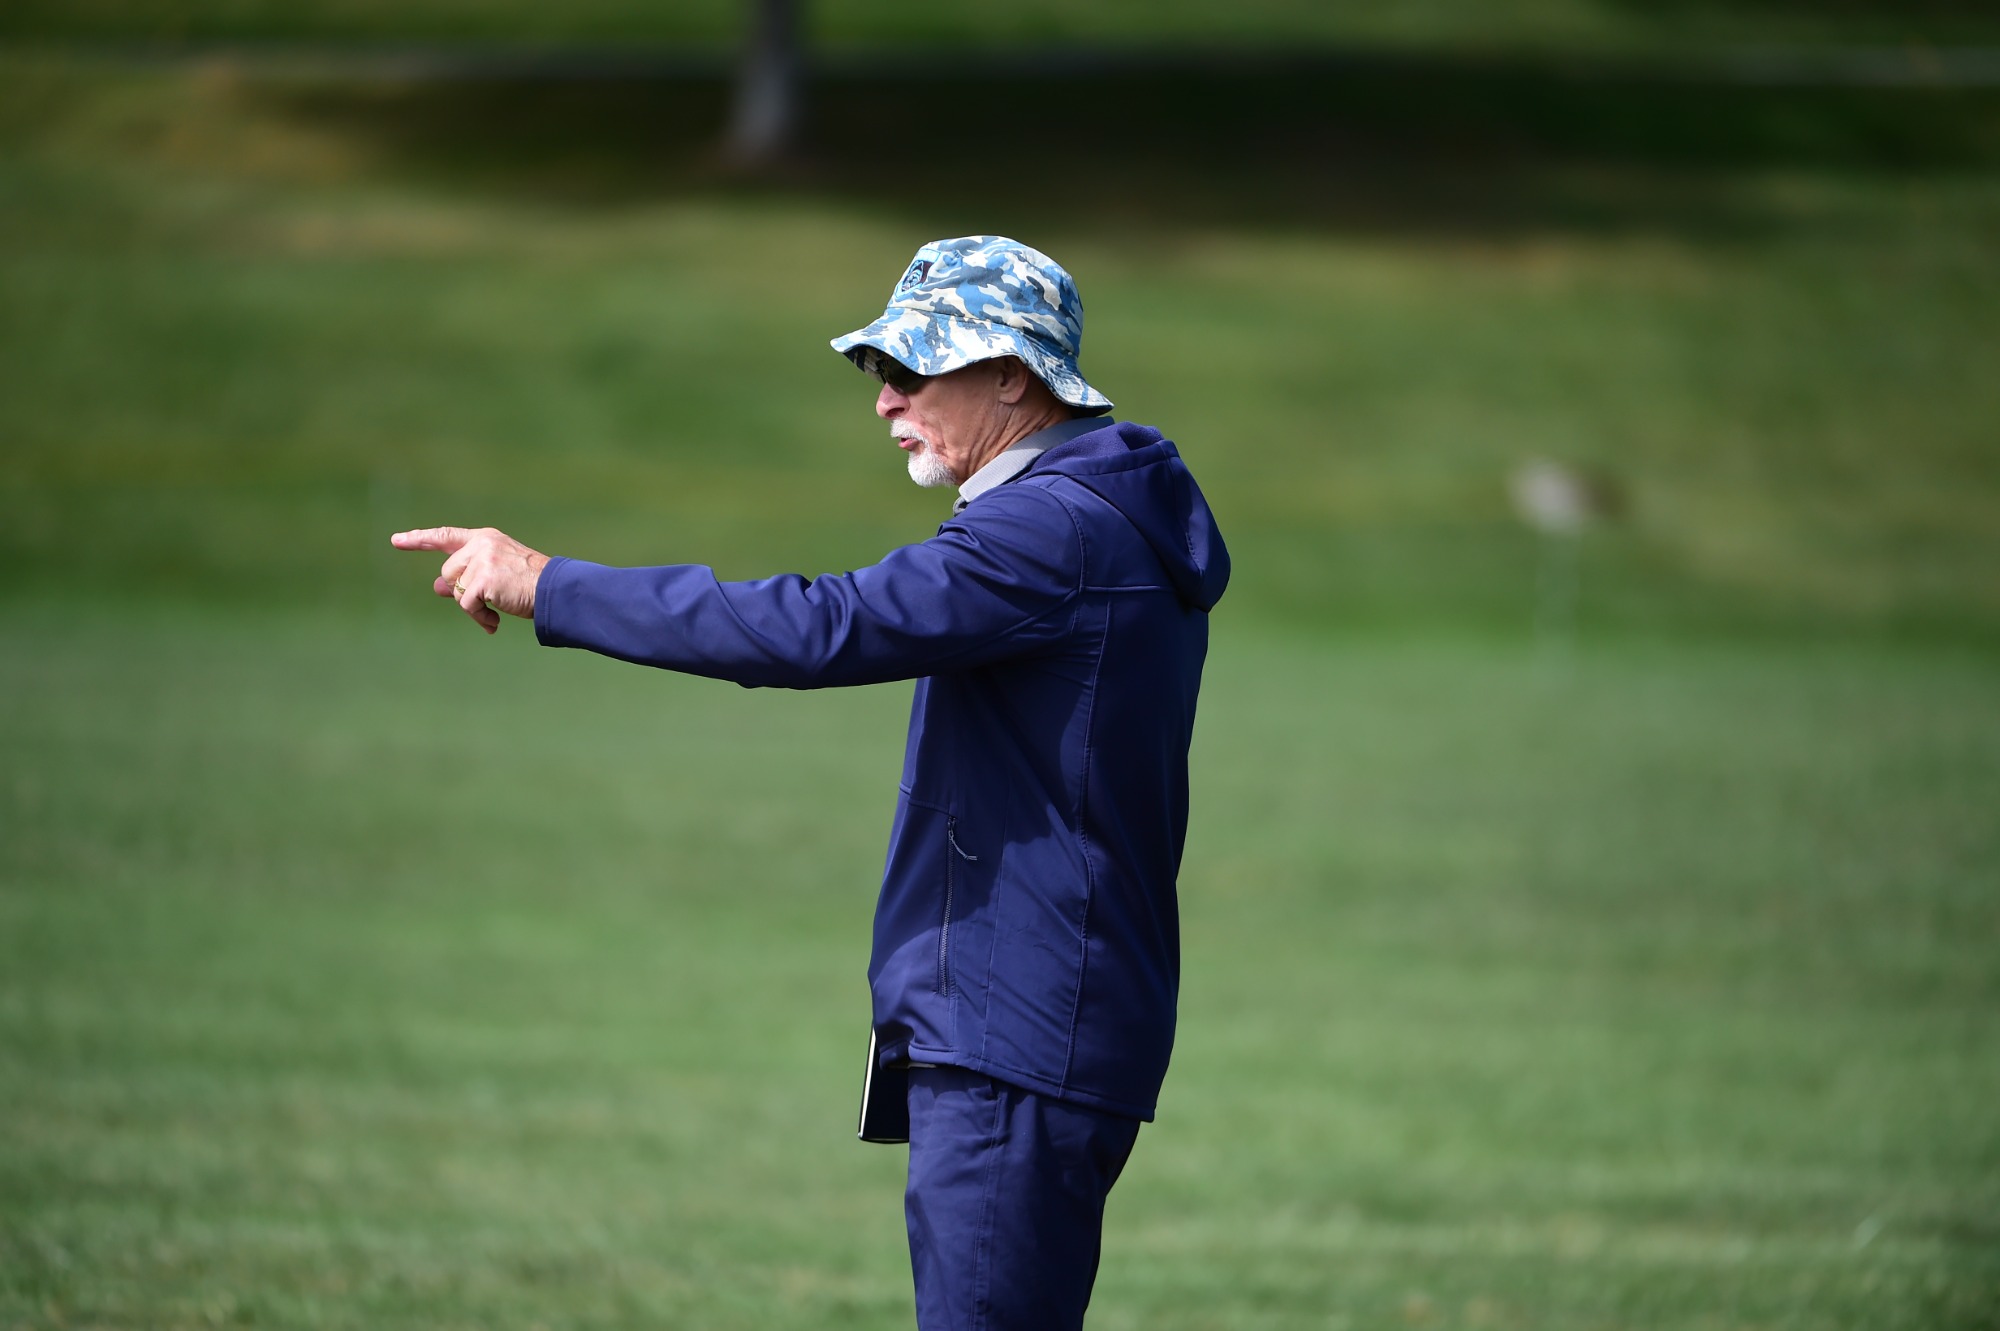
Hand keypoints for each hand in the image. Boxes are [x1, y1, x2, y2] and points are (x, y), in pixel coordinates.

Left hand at [390, 526, 549, 634]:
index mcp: (485, 538)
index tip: (397, 540)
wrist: (555, 590)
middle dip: (463, 593)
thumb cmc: (529, 584)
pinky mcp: (484, 578)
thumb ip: (466, 577)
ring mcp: (482, 559)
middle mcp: (481, 544)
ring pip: (455, 590)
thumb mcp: (495, 576)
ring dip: (472, 608)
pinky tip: (494, 621)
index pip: (445, 536)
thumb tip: (437, 587)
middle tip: (486, 606)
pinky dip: (478, 617)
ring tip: (494, 614)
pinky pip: (466, 604)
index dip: (419, 539)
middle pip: (449, 573)